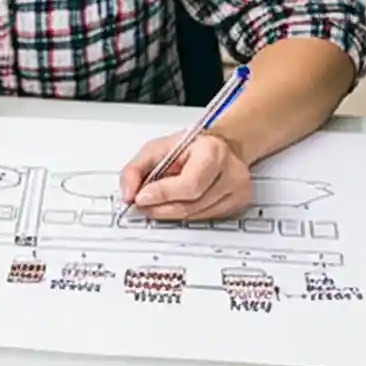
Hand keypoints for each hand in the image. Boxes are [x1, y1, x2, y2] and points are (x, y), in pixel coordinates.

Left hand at [119, 133, 252, 220]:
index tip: (141, 198)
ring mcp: (237, 190)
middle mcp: (230, 171)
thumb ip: (135, 170)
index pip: (189, 183)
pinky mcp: (238, 204)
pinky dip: (185, 214)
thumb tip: (128, 194)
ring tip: (157, 202)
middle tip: (143, 205)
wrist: (218, 147)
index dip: (163, 194)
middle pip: (191, 204)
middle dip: (161, 207)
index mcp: (212, 151)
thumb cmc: (188, 147)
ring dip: (170, 212)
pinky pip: (204, 218)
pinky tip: (178, 202)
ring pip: (195, 215)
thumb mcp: (156, 149)